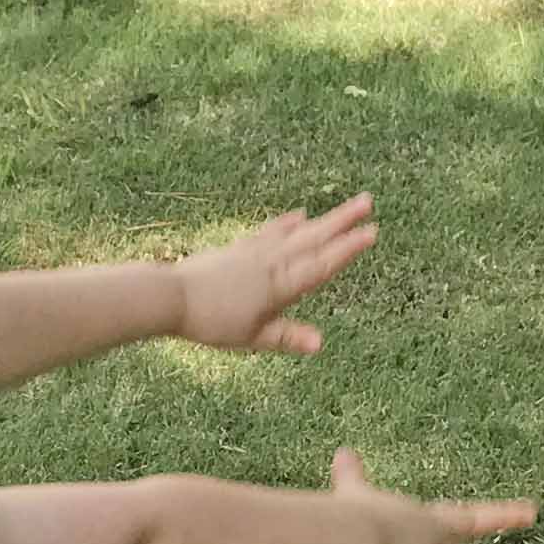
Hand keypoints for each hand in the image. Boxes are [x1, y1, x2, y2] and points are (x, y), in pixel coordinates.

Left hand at [174, 194, 378, 355]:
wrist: (171, 297)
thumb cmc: (211, 322)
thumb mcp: (251, 338)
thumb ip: (287, 338)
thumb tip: (320, 343)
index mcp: (280, 285)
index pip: (322, 265)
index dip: (348, 249)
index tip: (372, 231)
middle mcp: (272, 262)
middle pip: (314, 239)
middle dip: (343, 221)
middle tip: (368, 201)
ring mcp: (255, 252)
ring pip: (296, 232)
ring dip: (322, 218)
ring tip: (345, 206)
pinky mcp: (239, 249)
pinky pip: (270, 232)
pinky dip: (286, 223)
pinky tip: (297, 215)